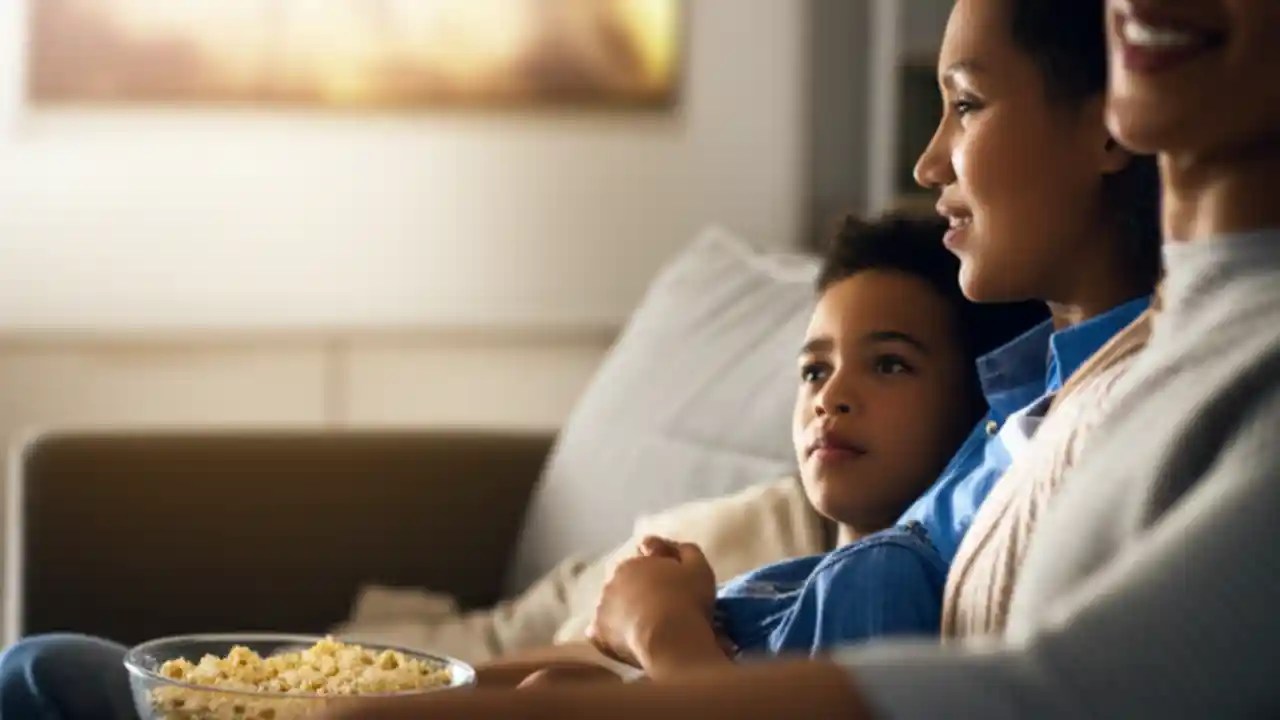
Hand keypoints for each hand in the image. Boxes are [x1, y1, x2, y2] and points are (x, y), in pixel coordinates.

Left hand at [586, 538, 716, 668]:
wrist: (670, 640)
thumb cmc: (686, 600)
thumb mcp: (698, 567)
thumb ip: (684, 550)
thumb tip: (666, 546)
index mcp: (632, 564)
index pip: (643, 565)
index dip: (658, 575)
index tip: (673, 588)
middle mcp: (612, 582)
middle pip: (627, 585)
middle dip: (640, 592)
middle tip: (662, 609)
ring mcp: (603, 609)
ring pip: (614, 608)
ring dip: (626, 613)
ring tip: (648, 629)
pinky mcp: (599, 634)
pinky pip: (603, 633)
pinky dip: (612, 635)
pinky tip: (627, 641)